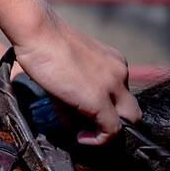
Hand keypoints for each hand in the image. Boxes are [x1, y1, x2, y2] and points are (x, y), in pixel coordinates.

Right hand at [11, 13, 141, 145]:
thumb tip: (75, 120)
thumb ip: (80, 90)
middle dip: (112, 123)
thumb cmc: (45, 44)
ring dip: (103, 130)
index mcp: (114, 62)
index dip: (107, 111)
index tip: (88, 117)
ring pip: (125, 121)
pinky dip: (97, 139)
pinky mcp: (100, 100)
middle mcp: (120, 72)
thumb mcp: (71, 66)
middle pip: (131, 111)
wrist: (38, 32)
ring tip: (78, 128)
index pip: (122, 96)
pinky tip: (80, 136)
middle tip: (89, 126)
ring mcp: (112, 86)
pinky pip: (111, 131)